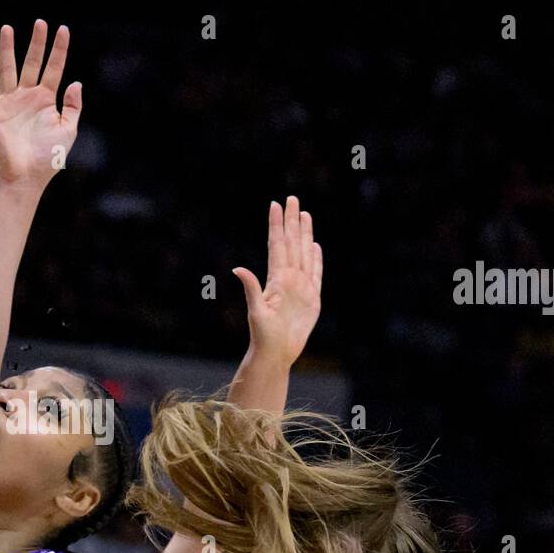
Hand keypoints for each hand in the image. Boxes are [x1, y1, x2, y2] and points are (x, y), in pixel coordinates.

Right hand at [0, 21, 80, 189]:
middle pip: (32, 63)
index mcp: (47, 99)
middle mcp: (28, 96)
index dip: (59, 50)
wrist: (27, 176)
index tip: (63, 30)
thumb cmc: (49, 157)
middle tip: (40, 22)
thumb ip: (73, 106)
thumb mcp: (68, 131)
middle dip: (36, 43)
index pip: (54, 68)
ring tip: (7, 28)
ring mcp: (10, 102)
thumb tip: (76, 81)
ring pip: (8, 70)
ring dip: (7, 50)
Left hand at [232, 196, 323, 369]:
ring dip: (304, 234)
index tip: (275, 204)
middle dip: (292, 221)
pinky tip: (314, 245)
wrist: (276, 353)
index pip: (277, 244)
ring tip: (305, 214)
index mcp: (276, 279)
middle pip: (291, 243)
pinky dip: (316, 258)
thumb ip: (251, 289)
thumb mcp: (256, 312)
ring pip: (304, 253)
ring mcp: (301, 287)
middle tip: (292, 198)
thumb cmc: (263, 336)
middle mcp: (288, 279)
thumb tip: (237, 269)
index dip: (276, 224)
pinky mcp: (312, 298)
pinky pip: (316, 273)